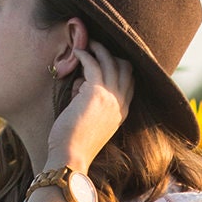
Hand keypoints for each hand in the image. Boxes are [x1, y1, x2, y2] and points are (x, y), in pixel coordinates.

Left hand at [46, 40, 134, 171]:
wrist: (71, 158)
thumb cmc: (74, 145)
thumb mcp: (90, 121)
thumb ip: (90, 102)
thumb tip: (80, 84)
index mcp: (121, 112)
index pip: (130, 82)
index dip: (120, 67)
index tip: (108, 59)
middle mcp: (120, 103)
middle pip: (125, 68)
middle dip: (113, 54)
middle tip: (98, 46)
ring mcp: (110, 97)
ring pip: (111, 62)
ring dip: (99, 49)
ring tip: (87, 43)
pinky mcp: (95, 93)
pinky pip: (93, 64)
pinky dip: (86, 55)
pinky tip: (78, 52)